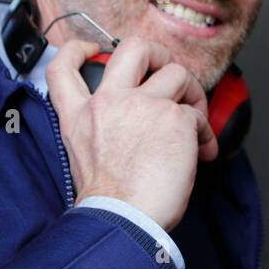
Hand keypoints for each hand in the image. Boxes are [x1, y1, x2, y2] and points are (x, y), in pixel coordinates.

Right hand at [47, 37, 216, 232]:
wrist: (123, 220)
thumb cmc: (111, 203)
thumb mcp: (85, 156)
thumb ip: (102, 128)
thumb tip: (133, 125)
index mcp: (80, 115)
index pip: (63, 66)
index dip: (77, 49)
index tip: (92, 49)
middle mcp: (109, 102)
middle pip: (133, 48)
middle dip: (158, 52)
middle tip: (168, 71)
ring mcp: (143, 105)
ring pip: (177, 73)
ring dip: (192, 94)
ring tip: (195, 121)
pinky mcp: (174, 118)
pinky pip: (198, 114)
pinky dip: (205, 132)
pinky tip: (202, 152)